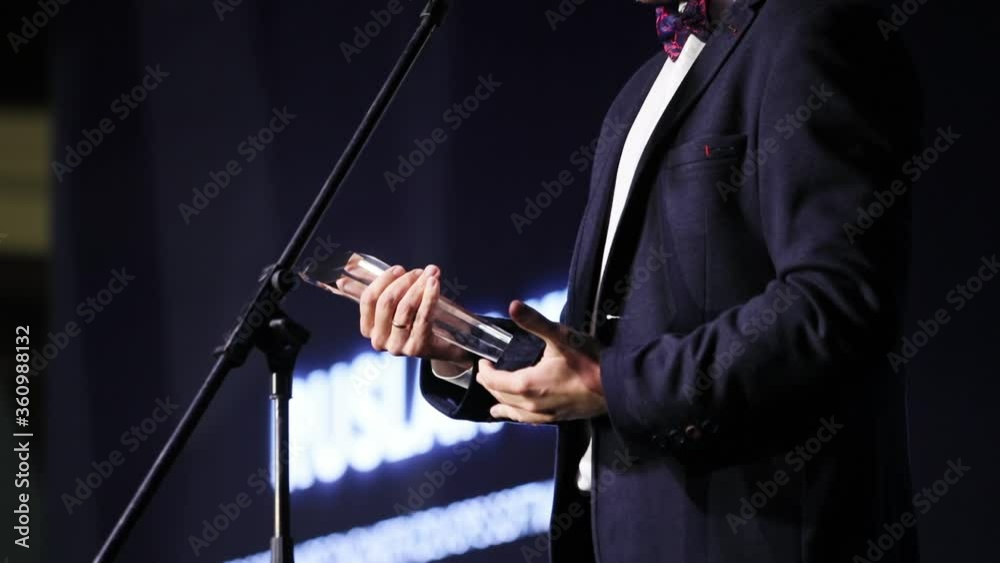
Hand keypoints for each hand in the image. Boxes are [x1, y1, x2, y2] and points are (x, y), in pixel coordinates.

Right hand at [359, 264, 472, 367]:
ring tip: (431, 275)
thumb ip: (382, 290)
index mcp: (368, 328)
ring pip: (405, 308)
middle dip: (404, 281)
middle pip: (387, 302)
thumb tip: (350, 268)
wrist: (442, 347)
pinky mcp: (417, 347)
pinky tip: (434, 284)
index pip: (368, 299)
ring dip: (419, 286)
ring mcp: (397, 346)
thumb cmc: (416, 321)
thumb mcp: (396, 307)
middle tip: (420, 272)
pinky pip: (422, 317)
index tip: (399, 269)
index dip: (383, 280)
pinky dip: (429, 297)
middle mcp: (379, 340)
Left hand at [477, 300, 606, 422]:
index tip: (483, 362)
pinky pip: (527, 420)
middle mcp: (531, 404)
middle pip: (500, 396)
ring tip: (492, 400)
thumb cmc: (590, 361)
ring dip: (500, 402)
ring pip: (513, 411)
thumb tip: (513, 305)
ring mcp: (543, 415)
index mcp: (527, 384)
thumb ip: (535, 322)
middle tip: (485, 374)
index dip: (485, 371)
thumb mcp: (560, 336)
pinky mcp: (555, 419)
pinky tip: (517, 415)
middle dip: (490, 385)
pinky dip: (516, 415)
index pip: (494, 381)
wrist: (617, 387)